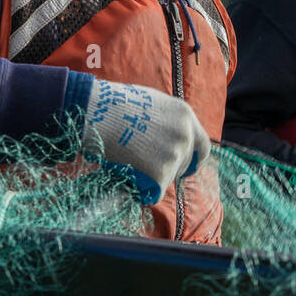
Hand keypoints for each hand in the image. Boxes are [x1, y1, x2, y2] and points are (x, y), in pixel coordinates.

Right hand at [81, 78, 210, 204]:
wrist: (94, 112)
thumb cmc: (112, 106)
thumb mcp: (150, 104)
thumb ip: (165, 121)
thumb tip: (164, 137)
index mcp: (185, 115)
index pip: (202, 146)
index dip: (192, 159)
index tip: (184, 167)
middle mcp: (185, 135)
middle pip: (184, 165)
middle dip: (168, 169)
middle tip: (144, 166)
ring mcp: (175, 154)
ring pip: (167, 179)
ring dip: (149, 177)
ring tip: (126, 160)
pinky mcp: (161, 172)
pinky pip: (153, 192)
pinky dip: (139, 190)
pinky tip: (124, 172)